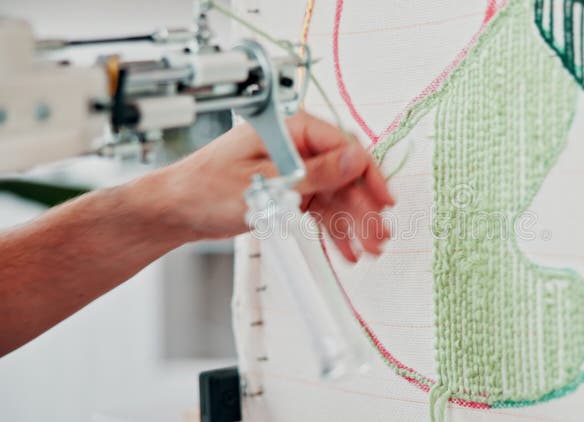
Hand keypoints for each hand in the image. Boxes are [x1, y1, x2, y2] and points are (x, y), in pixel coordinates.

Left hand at [134, 111, 393, 261]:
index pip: (344, 148)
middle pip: (344, 176)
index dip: (369, 176)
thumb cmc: (206, 189)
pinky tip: (345, 249)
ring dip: (352, 223)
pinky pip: (318, 208)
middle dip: (362, 209)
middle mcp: (296, 147)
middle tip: (378, 238)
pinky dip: (332, 229)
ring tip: (367, 250)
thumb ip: (316, 173)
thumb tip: (356, 159)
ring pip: (335, 196)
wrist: (174, 211)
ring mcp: (293, 169)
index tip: (385, 202)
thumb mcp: (267, 184)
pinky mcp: (288, 190)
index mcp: (291, 130)